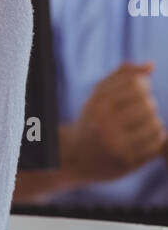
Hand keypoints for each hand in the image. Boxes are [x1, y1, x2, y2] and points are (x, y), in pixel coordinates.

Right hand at [68, 62, 167, 181]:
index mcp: (98, 105)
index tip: (136, 93)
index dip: (142, 86)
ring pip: (155, 125)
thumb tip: (151, 66)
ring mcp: (116, 146)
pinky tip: (144, 140)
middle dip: (148, 106)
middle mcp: (105, 125)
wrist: (73, 157)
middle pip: (148, 104)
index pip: (137, 85)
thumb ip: (123, 75)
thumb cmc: (90, 120)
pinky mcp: (126, 163)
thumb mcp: (98, 95)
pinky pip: (156, 145)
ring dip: (154, 124)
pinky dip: (155, 140)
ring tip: (143, 126)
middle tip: (139, 113)